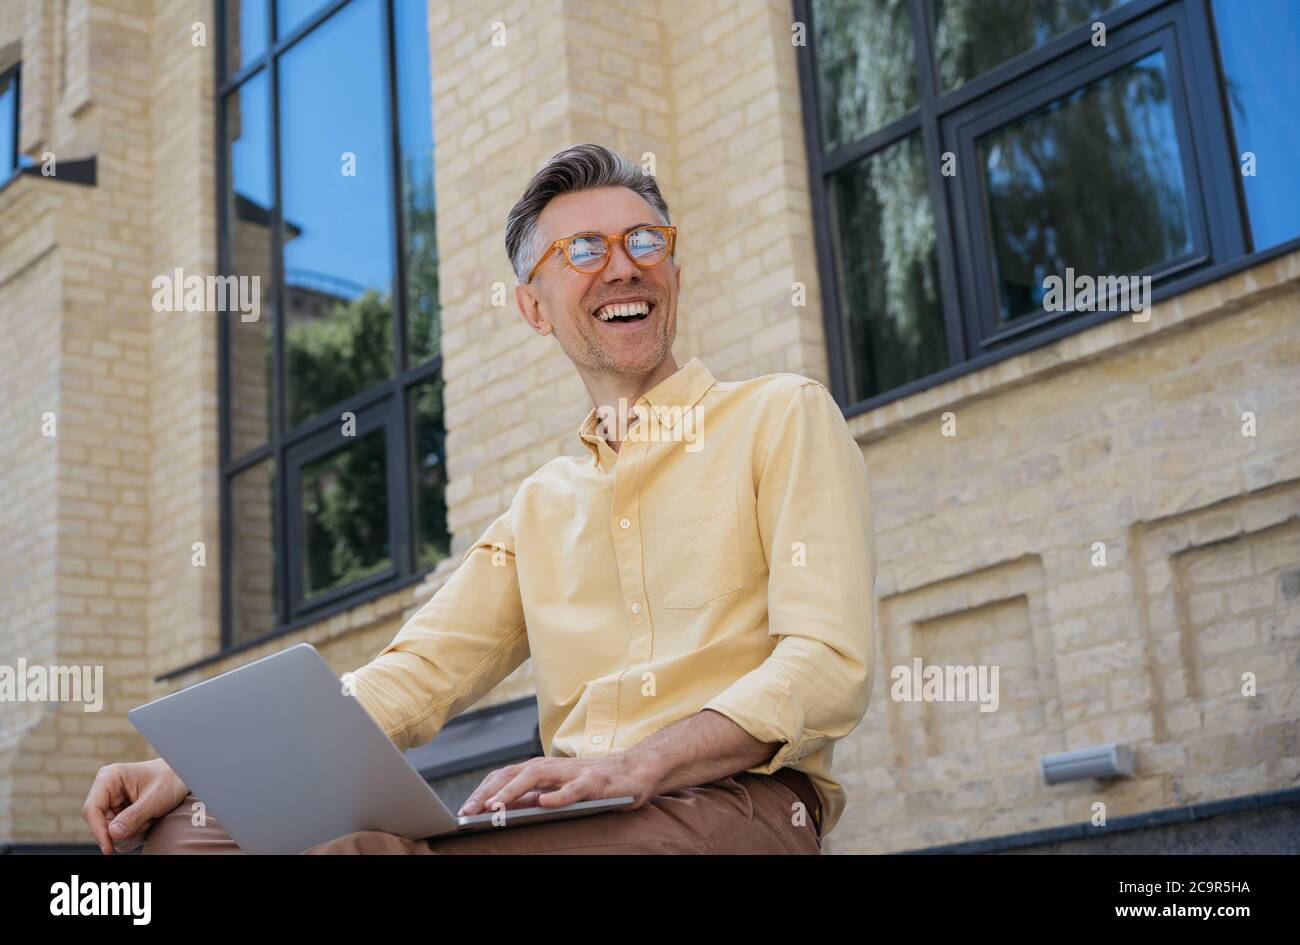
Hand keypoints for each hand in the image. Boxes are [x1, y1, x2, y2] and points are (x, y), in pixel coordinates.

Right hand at [82, 758, 188, 854]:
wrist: (184, 777)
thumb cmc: (171, 780)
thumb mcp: (155, 799)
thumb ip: (134, 816)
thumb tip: (113, 834)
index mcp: (109, 778)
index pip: (92, 810)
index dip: (98, 831)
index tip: (108, 848)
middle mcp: (106, 791)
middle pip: (101, 825)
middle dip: (124, 831)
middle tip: (148, 822)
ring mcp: (112, 804)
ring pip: (111, 833)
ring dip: (132, 833)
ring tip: (151, 818)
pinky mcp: (119, 815)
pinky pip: (120, 835)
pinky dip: (135, 835)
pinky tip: (149, 822)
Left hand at [457, 753, 661, 816]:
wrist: (634, 771)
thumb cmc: (594, 784)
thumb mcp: (557, 791)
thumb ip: (533, 797)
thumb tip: (503, 808)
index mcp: (541, 769)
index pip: (504, 776)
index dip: (482, 791)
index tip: (464, 810)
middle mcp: (552, 766)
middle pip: (513, 774)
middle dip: (488, 792)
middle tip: (469, 811)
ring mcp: (572, 772)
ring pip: (536, 778)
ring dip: (513, 792)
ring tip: (494, 807)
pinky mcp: (594, 781)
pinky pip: (573, 789)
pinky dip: (557, 796)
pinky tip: (543, 805)